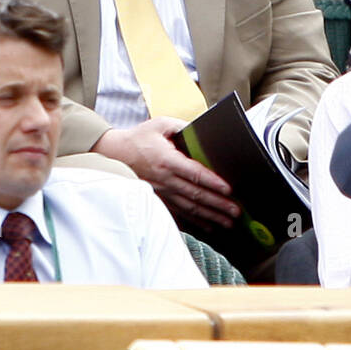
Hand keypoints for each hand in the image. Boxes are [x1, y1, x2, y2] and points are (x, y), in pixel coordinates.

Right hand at [93, 117, 238, 228]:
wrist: (114, 154)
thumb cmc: (139, 137)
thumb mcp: (160, 124)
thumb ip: (182, 126)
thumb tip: (202, 131)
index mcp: (167, 160)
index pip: (194, 174)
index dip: (212, 182)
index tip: (228, 190)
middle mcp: (165, 179)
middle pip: (196, 195)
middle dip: (218, 204)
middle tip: (236, 211)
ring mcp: (162, 192)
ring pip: (190, 208)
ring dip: (211, 216)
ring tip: (228, 222)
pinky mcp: (159, 198)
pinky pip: (180, 213)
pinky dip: (196, 221)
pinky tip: (209, 225)